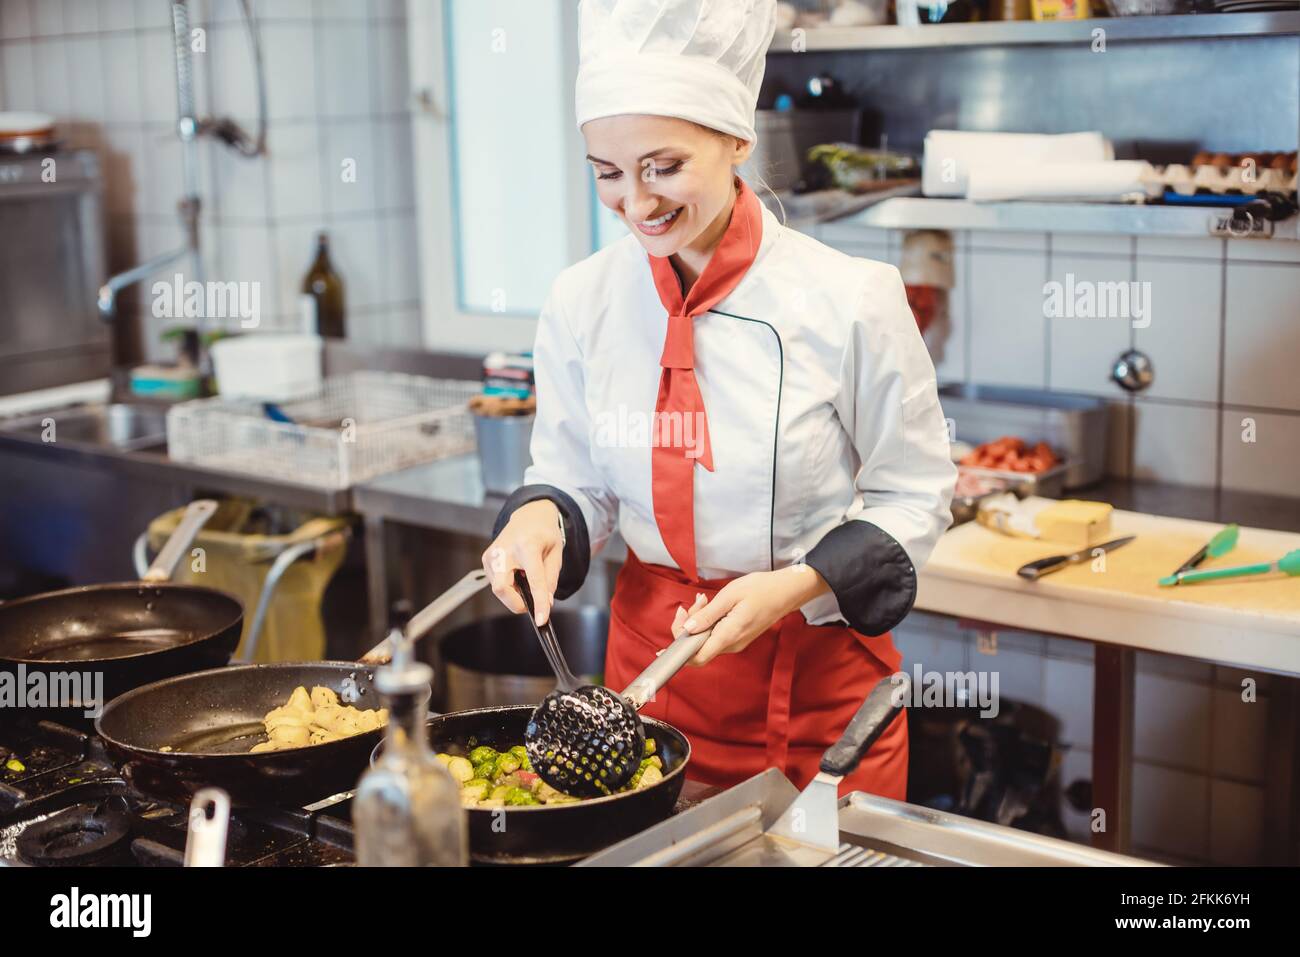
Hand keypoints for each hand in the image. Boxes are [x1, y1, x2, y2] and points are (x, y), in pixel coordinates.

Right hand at [481, 499, 563, 624]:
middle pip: (502, 589)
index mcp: (528, 545)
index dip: (538, 602)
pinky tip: (517, 574)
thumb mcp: (556, 554)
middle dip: (517, 603)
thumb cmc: (544, 533)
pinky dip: (509, 586)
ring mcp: (492, 554)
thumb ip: (550, 580)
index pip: (533, 580)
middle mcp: (505, 550)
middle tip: (531, 602)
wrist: (528, 515)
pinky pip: (496, 583)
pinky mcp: (486, 559)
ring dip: (514, 593)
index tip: (541, 619)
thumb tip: (546, 603)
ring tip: (525, 578)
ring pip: (499, 589)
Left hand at [673, 565, 830, 665]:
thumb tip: (687, 629)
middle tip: (693, 604)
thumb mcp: (730, 595)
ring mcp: (735, 643)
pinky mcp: (737, 638)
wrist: (787, 591)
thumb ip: (707, 614)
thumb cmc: (761, 589)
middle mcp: (731, 645)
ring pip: (706, 641)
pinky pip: (715, 636)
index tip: (671, 636)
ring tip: (704, 600)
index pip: (697, 658)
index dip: (679, 651)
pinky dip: (707, 623)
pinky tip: (711, 606)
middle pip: (698, 648)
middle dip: (687, 627)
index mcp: (729, 635)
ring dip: (698, 623)